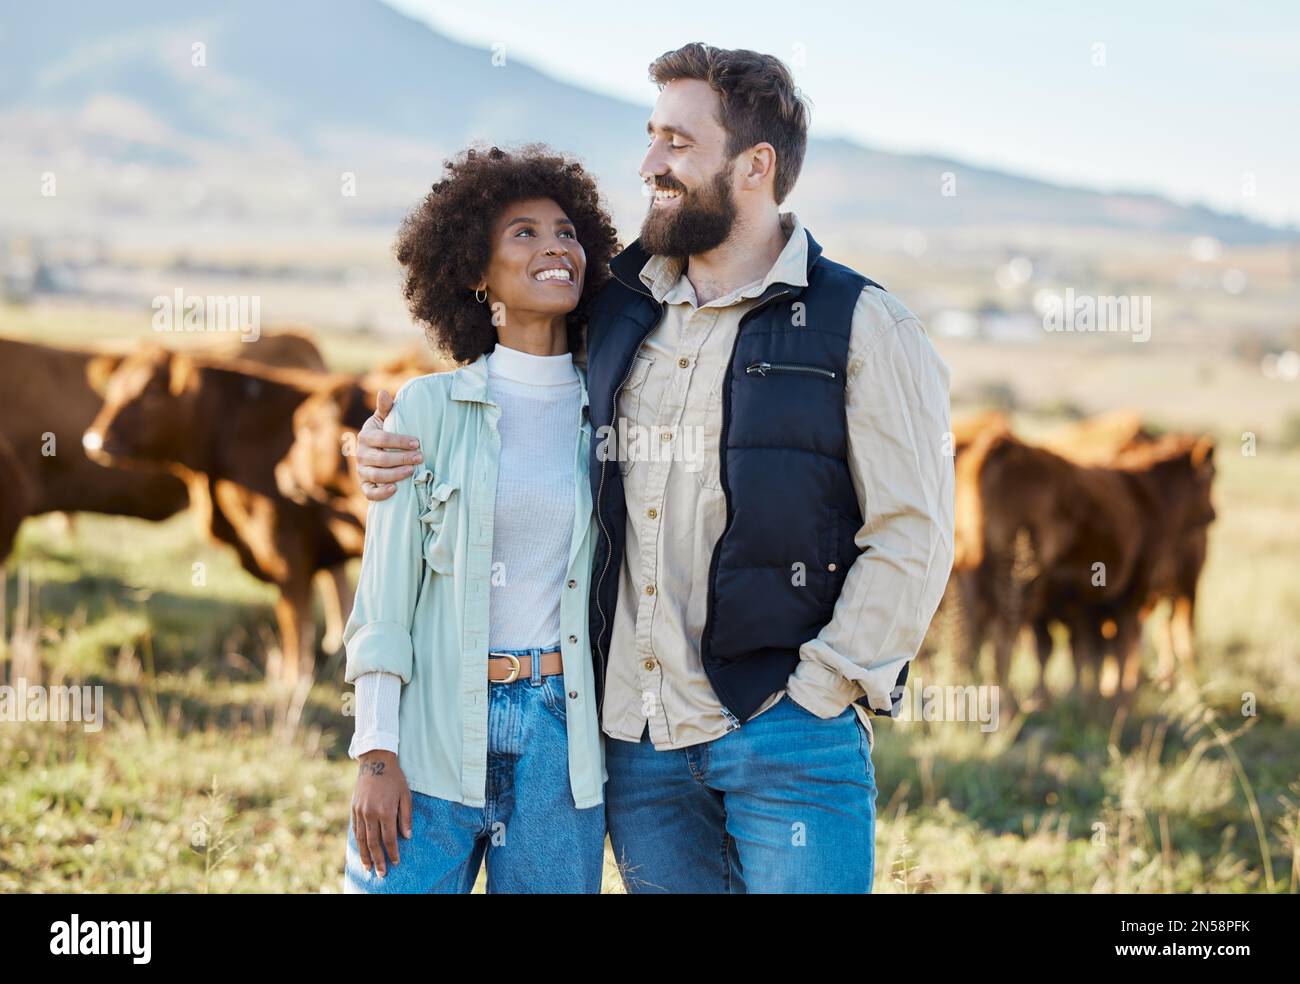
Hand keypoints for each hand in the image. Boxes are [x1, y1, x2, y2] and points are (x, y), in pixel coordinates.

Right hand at [351, 750, 412, 875]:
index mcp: (386, 811)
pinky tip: (361, 851)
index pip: (389, 838)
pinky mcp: (354, 809)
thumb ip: (406, 817)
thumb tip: (406, 837)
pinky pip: (355, 830)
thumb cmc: (394, 779)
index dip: (393, 852)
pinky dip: (358, 843)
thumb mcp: (405, 796)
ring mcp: (360, 812)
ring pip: (362, 840)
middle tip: (381, 874)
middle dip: (378, 860)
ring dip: (365, 856)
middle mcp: (371, 813)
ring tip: (368, 868)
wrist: (375, 762)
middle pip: (374, 843)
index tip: (396, 862)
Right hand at [356, 389, 421, 500]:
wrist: (379, 452)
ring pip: (376, 475)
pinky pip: (369, 492)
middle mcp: (361, 454)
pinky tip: (395, 489)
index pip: (382, 439)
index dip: (400, 441)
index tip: (417, 443)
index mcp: (366, 435)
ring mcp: (361, 471)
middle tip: (420, 458)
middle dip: (402, 458)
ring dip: (395, 474)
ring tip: (412, 471)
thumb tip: (383, 392)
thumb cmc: (386, 432)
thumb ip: (386, 408)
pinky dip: (381, 493)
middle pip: (380, 458)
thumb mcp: (385, 419)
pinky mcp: (365, 485)